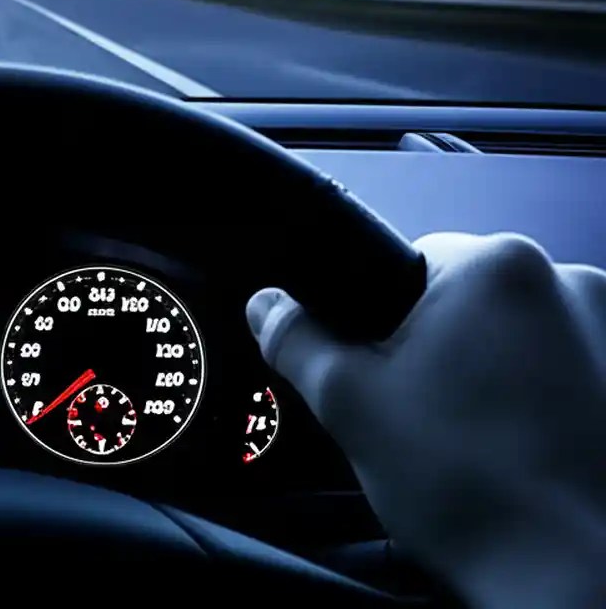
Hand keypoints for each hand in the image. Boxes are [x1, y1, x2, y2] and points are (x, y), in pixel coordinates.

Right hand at [246, 233, 605, 608]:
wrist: (566, 575)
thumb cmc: (466, 485)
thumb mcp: (350, 405)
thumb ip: (297, 341)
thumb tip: (265, 305)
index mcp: (497, 266)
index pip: (412, 260)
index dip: (380, 320)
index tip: (380, 374)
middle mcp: (571, 281)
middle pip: (470, 299)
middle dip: (439, 349)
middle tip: (420, 417)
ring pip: (518, 337)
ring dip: (493, 373)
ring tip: (475, 441)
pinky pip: (562, 369)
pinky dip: (537, 399)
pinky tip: (520, 451)